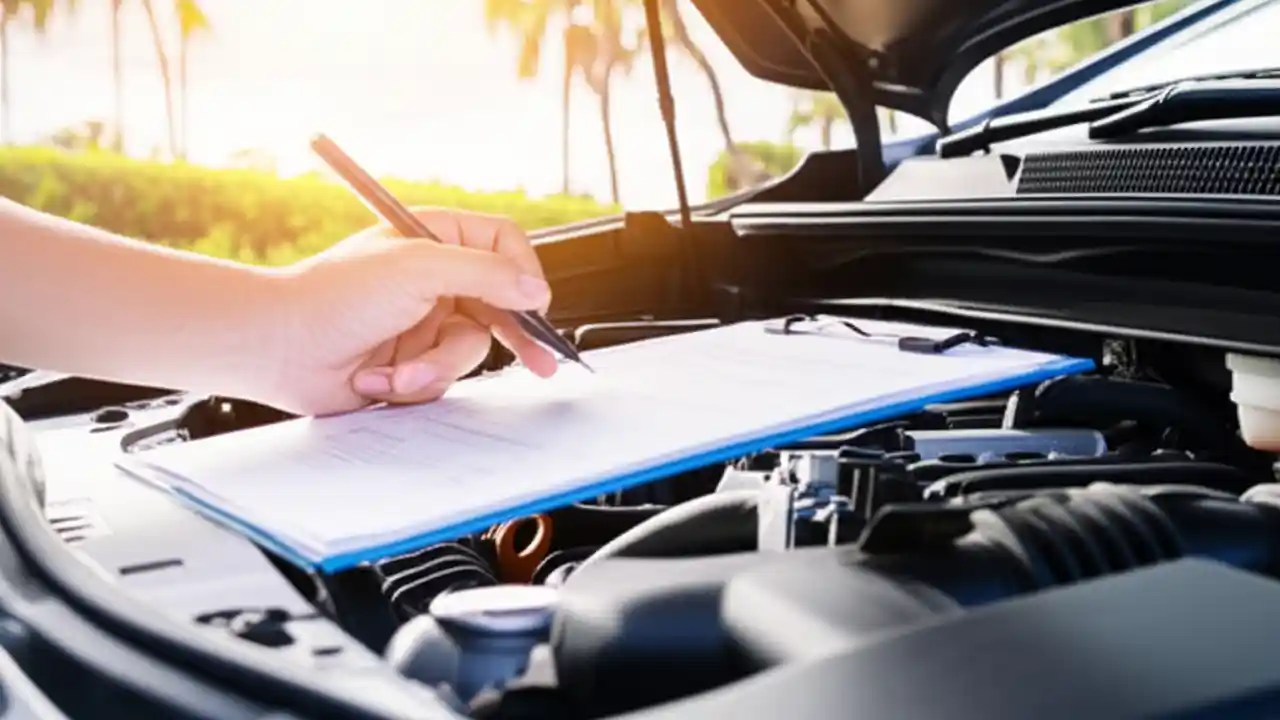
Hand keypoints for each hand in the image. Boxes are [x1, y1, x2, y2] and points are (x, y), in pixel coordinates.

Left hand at [264, 209, 558, 415]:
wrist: (279, 349)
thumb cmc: (334, 295)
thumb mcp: (419, 268)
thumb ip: (486, 274)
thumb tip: (536, 288)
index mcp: (435, 238)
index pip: (503, 245)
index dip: (524, 272)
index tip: (534, 301)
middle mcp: (435, 279)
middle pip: (501, 303)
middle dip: (514, 335)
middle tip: (543, 361)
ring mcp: (425, 322)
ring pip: (472, 349)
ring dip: (437, 365)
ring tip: (400, 369)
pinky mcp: (413, 362)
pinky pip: (444, 378)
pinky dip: (415, 381)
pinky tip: (379, 377)